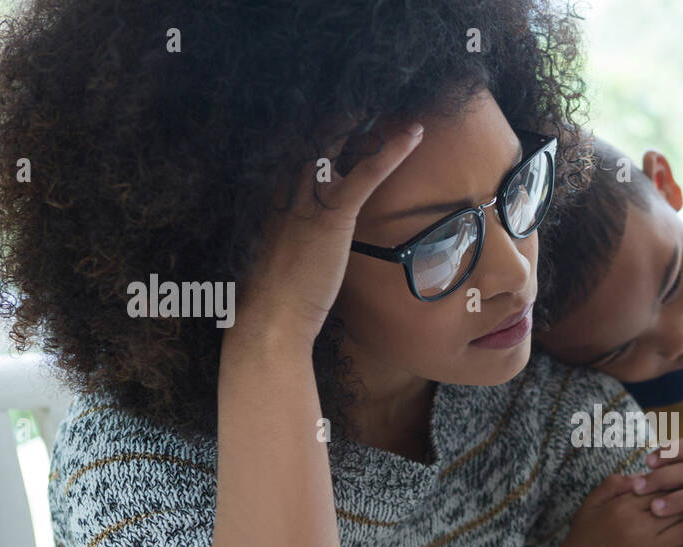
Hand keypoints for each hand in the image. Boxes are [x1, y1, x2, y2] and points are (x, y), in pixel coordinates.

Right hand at [236, 122, 425, 344]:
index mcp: (274, 194)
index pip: (298, 147)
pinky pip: (367, 173)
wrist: (268, 320)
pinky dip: (392, 151)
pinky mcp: (332, 215)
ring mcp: (308, 198)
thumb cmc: (276, 296)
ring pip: (340, 143)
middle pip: (316, 134)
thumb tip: (312, 239)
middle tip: (369, 90)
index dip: (320, 125)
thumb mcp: (284, 255)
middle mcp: (286, 187)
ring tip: (395, 100)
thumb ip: (296, 235)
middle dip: (342, 112)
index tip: (341, 111)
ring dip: (369, 120)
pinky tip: (415, 134)